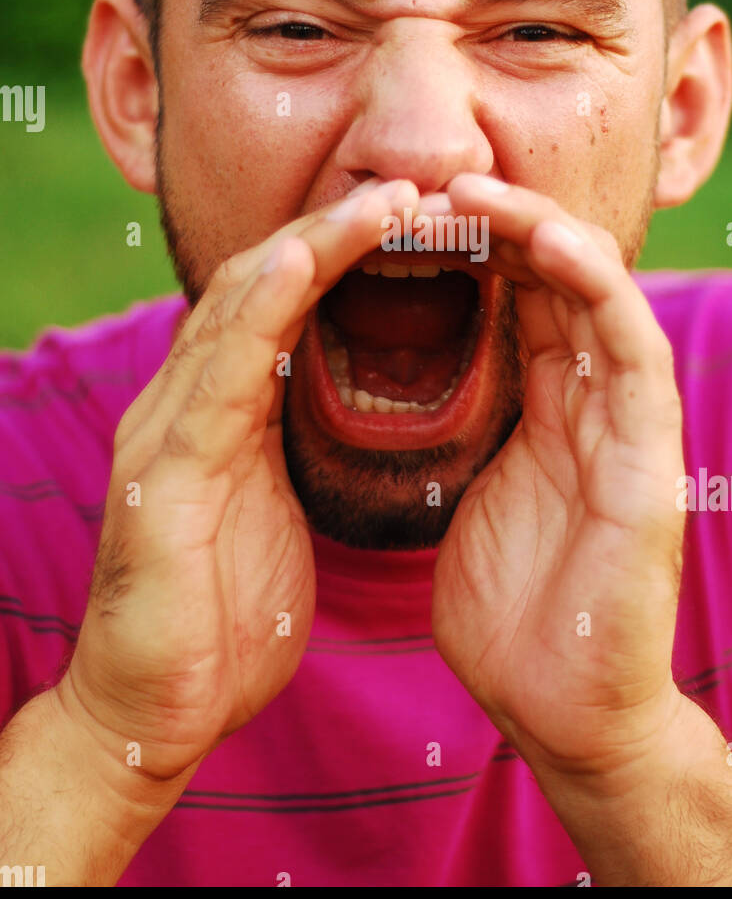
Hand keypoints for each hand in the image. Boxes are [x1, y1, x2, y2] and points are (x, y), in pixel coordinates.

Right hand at [60, 177, 418, 782]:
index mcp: (217, 413)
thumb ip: (287, 443)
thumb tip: (333, 396)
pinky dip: (257, 313)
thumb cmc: (219, 615)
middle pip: (261, 284)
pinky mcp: (163, 484)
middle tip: (411, 186)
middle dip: (335, 229)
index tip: (415, 219)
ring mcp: (165, 436)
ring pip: (238, 309)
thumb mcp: (270, 508)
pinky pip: (216, 380)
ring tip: (381, 201)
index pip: (280, 303)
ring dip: (311, 246)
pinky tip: (297, 265)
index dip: (341, 252)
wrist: (149, 713)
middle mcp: (183, 405)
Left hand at [431, 174, 686, 787]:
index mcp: (549, 409)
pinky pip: (635, 354)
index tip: (407, 208)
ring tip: (479, 193)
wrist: (562, 713)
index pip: (518, 298)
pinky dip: (598, 289)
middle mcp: (593, 403)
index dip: (471, 245)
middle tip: (430, 179)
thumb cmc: (511, 612)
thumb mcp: (467, 495)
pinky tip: (551, 244)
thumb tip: (400, 383)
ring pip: (600, 295)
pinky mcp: (651, 463)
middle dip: (497, 222)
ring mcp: (628, 427)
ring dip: (543, 233)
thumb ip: (463, 430)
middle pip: (554, 280)